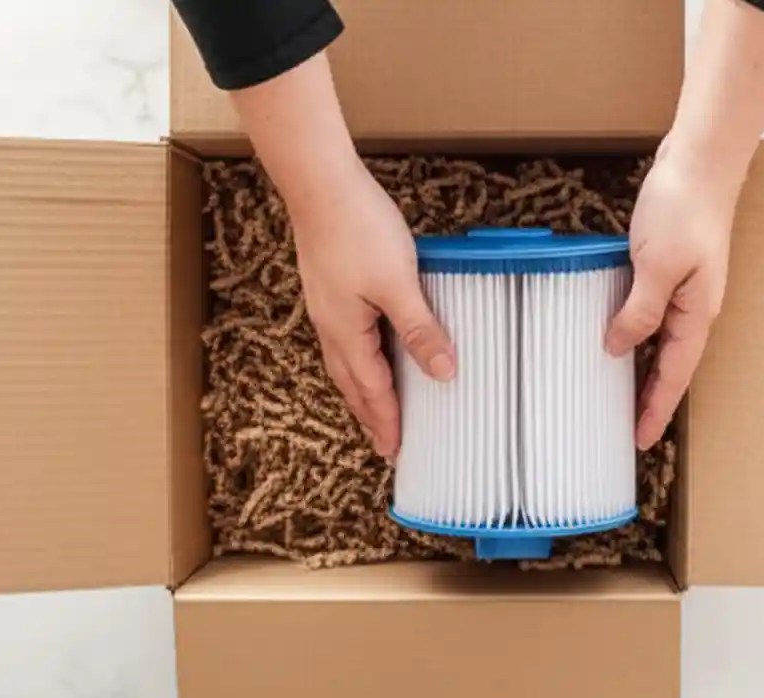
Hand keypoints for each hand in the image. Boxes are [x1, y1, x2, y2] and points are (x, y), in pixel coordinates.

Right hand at [293, 161, 455, 457]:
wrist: (320, 182)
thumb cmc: (357, 227)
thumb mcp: (398, 283)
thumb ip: (420, 329)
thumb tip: (443, 372)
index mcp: (345, 332)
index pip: (371, 389)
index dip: (386, 420)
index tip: (395, 449)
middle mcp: (331, 325)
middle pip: (351, 383)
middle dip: (369, 414)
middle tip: (384, 442)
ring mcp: (327, 305)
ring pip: (346, 361)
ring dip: (362, 388)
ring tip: (376, 407)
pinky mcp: (330, 286)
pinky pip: (346, 337)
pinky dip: (359, 357)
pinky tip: (370, 349)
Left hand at [605, 139, 740, 449]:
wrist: (701, 161)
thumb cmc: (685, 208)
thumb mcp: (656, 265)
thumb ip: (639, 310)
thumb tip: (617, 347)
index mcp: (697, 314)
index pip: (675, 376)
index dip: (656, 409)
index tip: (640, 440)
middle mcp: (694, 308)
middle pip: (671, 365)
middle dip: (650, 398)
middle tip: (625, 428)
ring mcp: (684, 288)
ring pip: (662, 342)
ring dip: (643, 369)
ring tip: (618, 393)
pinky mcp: (670, 268)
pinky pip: (652, 314)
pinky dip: (637, 333)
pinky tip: (617, 337)